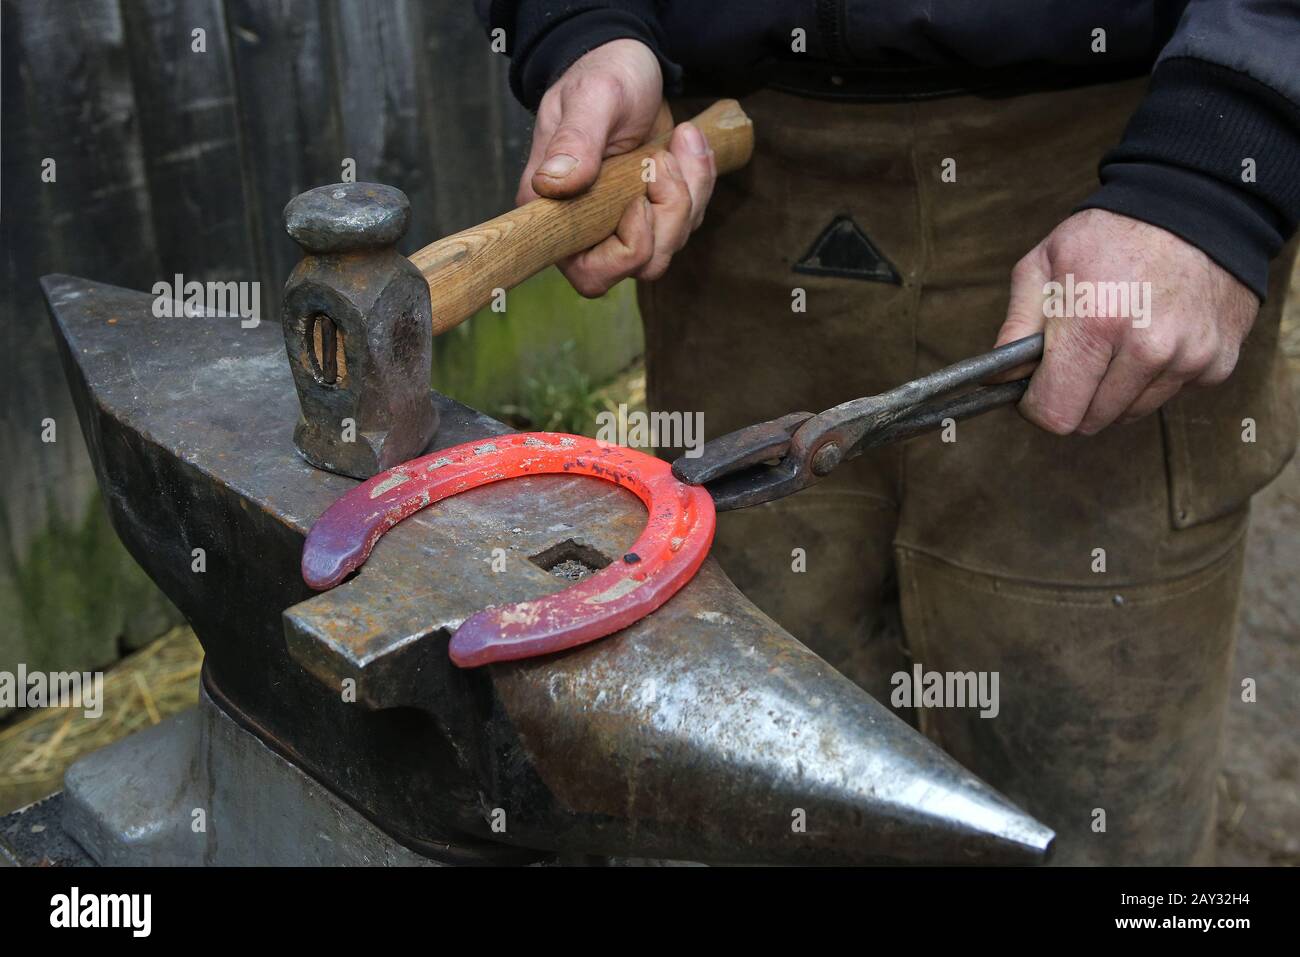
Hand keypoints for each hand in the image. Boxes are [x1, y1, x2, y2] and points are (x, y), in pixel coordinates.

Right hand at [517, 39, 716, 297]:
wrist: (627, 64)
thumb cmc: (601, 75)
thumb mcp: (592, 97)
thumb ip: (575, 140)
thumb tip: (554, 184)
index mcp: (554, 211)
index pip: (590, 273)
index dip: (626, 251)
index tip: (638, 201)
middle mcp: (584, 228)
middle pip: (640, 265)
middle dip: (669, 216)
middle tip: (664, 159)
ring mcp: (620, 224)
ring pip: (670, 245)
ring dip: (688, 194)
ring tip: (681, 140)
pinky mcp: (652, 214)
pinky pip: (687, 221)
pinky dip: (699, 183)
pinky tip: (688, 143)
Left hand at [996, 209, 1259, 434]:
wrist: (1195, 205)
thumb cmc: (1110, 234)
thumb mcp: (1043, 264)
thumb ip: (1016, 326)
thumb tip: (997, 378)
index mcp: (1096, 324)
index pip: (1056, 414)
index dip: (1037, 405)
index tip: (1038, 386)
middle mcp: (1148, 348)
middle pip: (1090, 421)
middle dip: (1074, 397)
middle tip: (1077, 358)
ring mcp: (1188, 358)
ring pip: (1129, 413)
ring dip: (1115, 390)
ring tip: (1119, 339)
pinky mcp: (1217, 363)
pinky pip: (1170, 396)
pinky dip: (1156, 378)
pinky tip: (1156, 335)